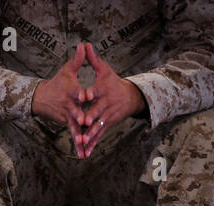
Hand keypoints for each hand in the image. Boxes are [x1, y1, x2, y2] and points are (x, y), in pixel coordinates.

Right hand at [31, 46, 88, 150]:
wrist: (40, 98)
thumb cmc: (57, 83)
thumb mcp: (66, 70)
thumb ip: (77, 59)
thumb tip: (84, 44)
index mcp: (71, 91)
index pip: (76, 91)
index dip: (82, 93)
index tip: (86, 95)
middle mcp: (69, 105)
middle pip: (75, 111)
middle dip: (79, 117)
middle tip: (84, 121)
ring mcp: (67, 116)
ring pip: (74, 126)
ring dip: (78, 135)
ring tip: (83, 144)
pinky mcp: (67, 124)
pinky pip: (74, 134)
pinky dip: (78, 144)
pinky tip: (83, 154)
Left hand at [73, 42, 146, 157]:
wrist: (130, 97)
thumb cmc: (114, 82)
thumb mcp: (105, 69)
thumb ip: (93, 59)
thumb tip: (85, 44)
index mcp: (104, 90)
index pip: (97, 90)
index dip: (91, 92)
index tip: (85, 94)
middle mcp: (106, 104)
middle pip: (98, 111)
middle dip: (92, 116)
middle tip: (85, 122)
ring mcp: (107, 116)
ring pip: (98, 126)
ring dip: (91, 135)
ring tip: (83, 142)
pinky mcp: (106, 125)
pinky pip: (99, 136)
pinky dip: (92, 144)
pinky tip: (85, 153)